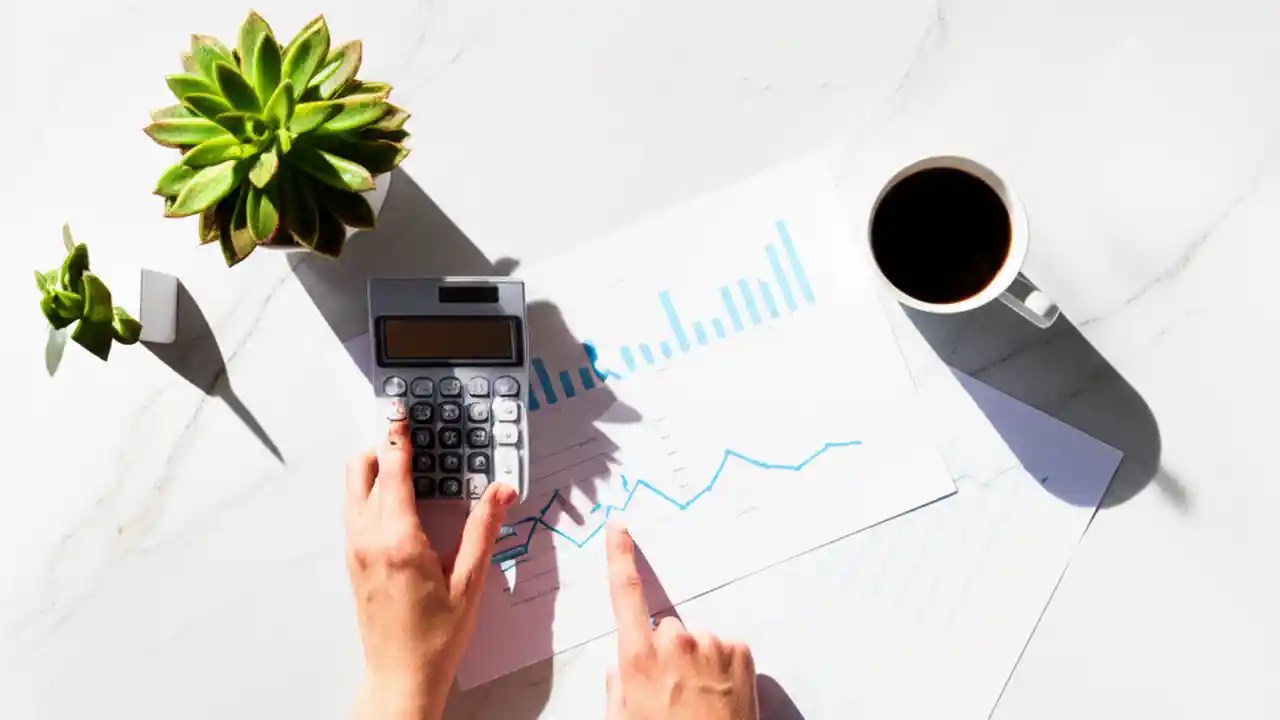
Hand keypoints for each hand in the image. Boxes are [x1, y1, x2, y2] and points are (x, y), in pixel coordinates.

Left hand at [345, 419, 516, 719]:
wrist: (400, 677)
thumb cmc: (436, 638)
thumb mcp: (470, 582)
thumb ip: (483, 530)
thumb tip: (501, 491)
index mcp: (398, 540)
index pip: (392, 472)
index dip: (397, 438)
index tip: (402, 414)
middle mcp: (368, 540)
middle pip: (361, 471)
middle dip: (381, 446)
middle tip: (406, 432)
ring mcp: (356, 551)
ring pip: (352, 490)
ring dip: (372, 468)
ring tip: (403, 458)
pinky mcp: (353, 562)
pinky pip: (354, 511)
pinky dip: (370, 492)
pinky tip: (397, 498)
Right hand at [604, 520, 759, 719]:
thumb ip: (618, 688)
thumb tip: (621, 670)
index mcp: (638, 658)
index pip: (625, 594)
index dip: (620, 557)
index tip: (618, 528)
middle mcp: (676, 643)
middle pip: (666, 630)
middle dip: (667, 652)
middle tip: (671, 692)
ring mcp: (712, 645)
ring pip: (698, 641)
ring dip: (698, 663)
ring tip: (699, 702)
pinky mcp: (741, 653)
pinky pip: (725, 649)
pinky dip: (723, 668)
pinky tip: (720, 697)